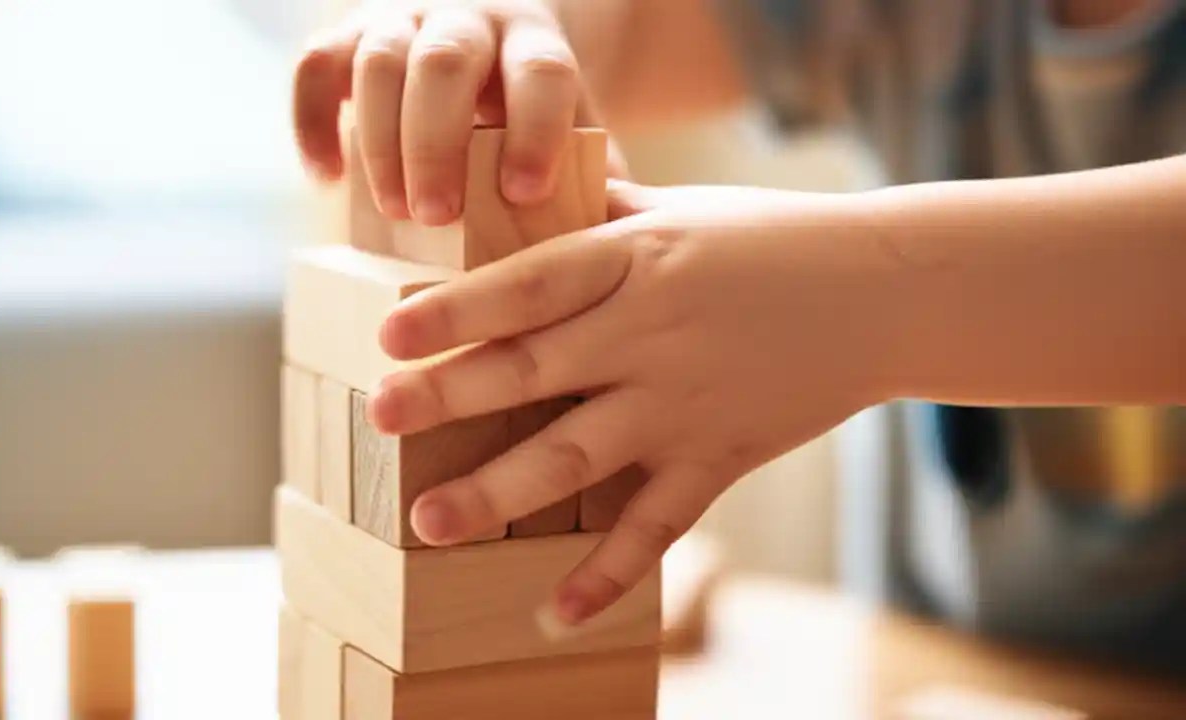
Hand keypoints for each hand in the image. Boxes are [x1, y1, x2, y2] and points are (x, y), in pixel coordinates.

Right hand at [293, 0, 617, 224]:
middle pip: (445, 62)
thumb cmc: (534, 115)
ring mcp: (403, 20)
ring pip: (378, 60)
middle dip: (436, 144)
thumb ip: (587, 183)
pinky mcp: (348, 35)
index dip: (534, 133)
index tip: (525, 196)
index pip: (541, 73)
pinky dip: (312, 122)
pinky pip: (315, 65)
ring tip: (394, 214)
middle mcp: (467, 19)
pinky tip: (329, 179)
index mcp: (533, 41)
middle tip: (436, 218)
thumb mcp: (571, 133)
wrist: (489, 45)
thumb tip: (599, 259)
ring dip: (381, 141)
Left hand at [368, 181, 898, 624]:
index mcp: (634, 259)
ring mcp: (684, 402)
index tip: (390, 332)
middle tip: (381, 417)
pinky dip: (605, 575)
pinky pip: (656, 526)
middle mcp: (650, 333)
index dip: (458, 308)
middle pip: (534, 370)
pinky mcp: (719, 458)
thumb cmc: (773, 240)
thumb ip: (603, 208)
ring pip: (577, 455)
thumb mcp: (682, 208)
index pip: (530, 283)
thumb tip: (530, 187)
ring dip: (499, 492)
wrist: (884, 290)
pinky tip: (552, 612)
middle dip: (450, 395)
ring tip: (428, 522)